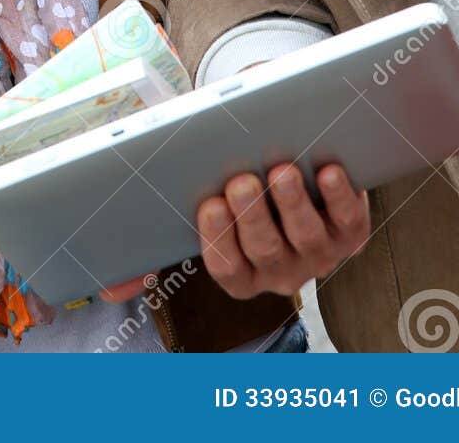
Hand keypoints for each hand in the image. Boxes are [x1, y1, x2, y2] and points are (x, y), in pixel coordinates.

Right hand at [99, 159, 368, 304]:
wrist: (295, 173)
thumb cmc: (238, 197)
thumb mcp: (200, 221)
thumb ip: (154, 252)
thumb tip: (108, 288)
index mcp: (240, 272)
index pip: (225, 266)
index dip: (218, 238)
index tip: (208, 203)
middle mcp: (280, 272)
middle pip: (265, 250)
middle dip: (252, 216)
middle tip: (240, 180)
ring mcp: (318, 254)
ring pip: (306, 238)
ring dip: (292, 203)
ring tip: (280, 170)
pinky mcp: (350, 232)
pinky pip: (350, 221)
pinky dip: (341, 196)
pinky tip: (328, 171)